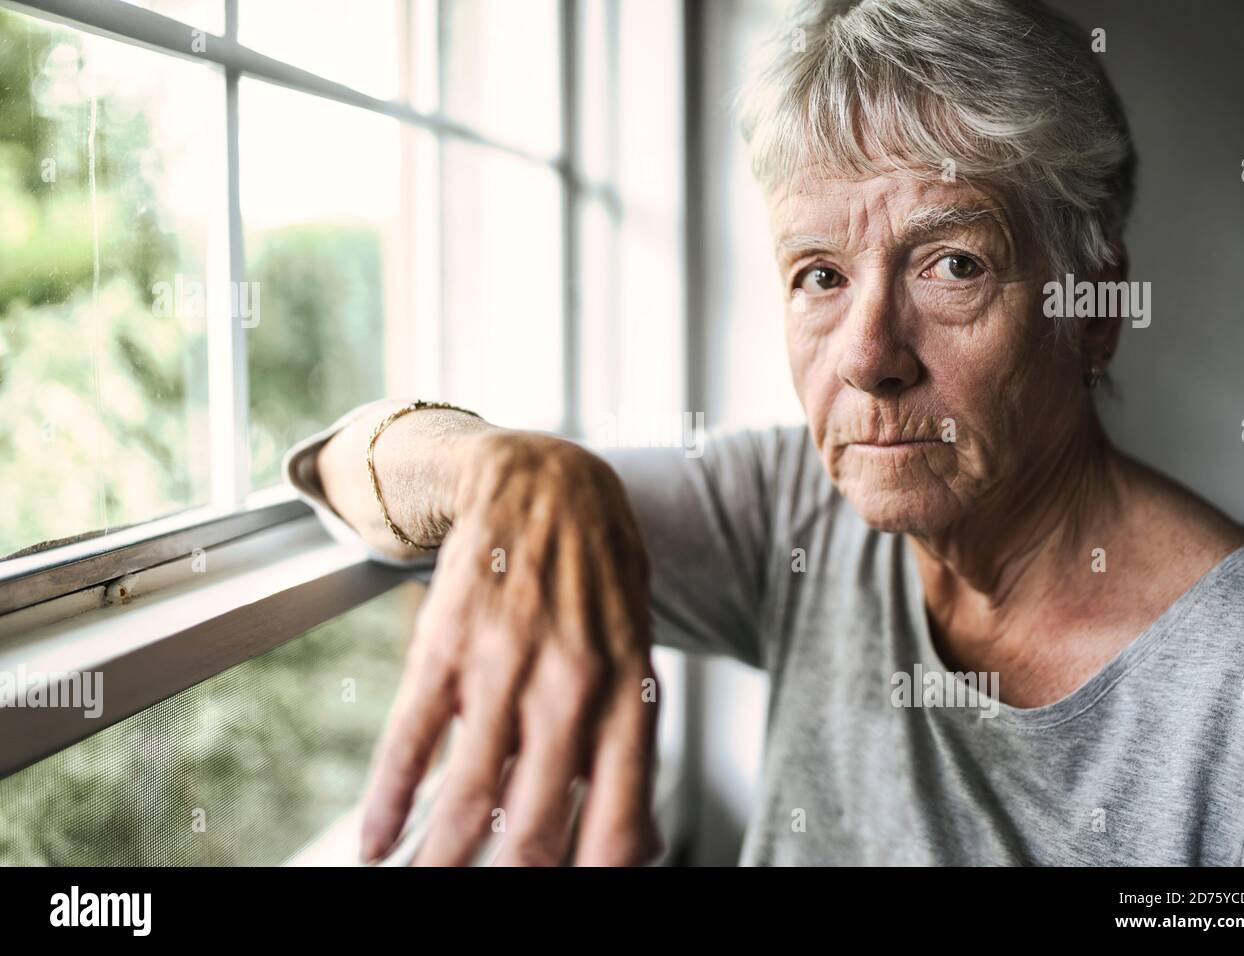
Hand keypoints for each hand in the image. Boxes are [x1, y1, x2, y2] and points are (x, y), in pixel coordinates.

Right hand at [359, 431, 662, 865]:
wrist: (549, 481)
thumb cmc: (600, 581)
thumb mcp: (637, 657)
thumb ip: (630, 750)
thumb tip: (634, 851)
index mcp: (626, 700)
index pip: (617, 827)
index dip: (591, 882)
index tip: (568, 901)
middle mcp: (569, 691)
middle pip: (531, 831)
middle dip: (507, 883)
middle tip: (480, 903)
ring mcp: (504, 665)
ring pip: (464, 797)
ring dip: (437, 863)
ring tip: (420, 890)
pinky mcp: (446, 643)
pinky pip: (410, 738)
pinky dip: (388, 801)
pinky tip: (375, 841)